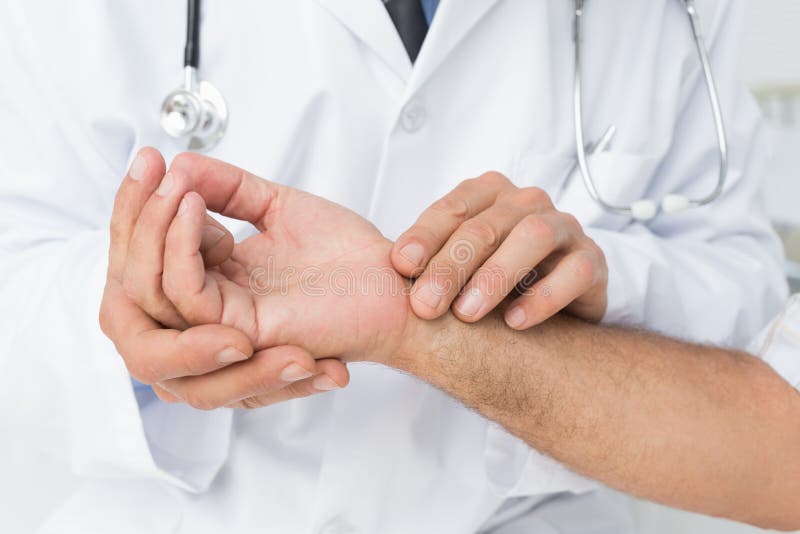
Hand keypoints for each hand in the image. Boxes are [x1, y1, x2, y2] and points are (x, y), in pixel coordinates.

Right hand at [101, 149, 347, 409]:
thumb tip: (179, 164)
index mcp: (213, 284)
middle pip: (130, 281)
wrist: (393, 282)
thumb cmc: (346, 254)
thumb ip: (226, 188)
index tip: (148, 159)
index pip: (144, 256)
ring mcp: (223, 327)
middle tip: (154, 169)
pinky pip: (188, 296)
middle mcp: (210, 312)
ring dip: (153, 232)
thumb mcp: (275, 205)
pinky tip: (196, 209)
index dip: (135, 206)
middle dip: (132, 218)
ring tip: (179, 190)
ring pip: (147, 293)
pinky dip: (181, 247)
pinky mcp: (244, 333)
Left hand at [391, 172, 606, 329]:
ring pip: (533, 236)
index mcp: (489, 194)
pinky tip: (514, 322)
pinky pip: (575, 271)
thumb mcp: (457, 265)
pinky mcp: (592, 261)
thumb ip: (428, 261)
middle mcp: (526, 203)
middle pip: (487, 225)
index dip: (424, 234)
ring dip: (496, 275)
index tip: (399, 267)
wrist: (553, 305)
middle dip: (451, 265)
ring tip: (466, 314)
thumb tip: (385, 273)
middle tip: (425, 306)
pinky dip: (544, 297)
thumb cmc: (492, 279)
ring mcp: (564, 228)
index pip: (453, 207)